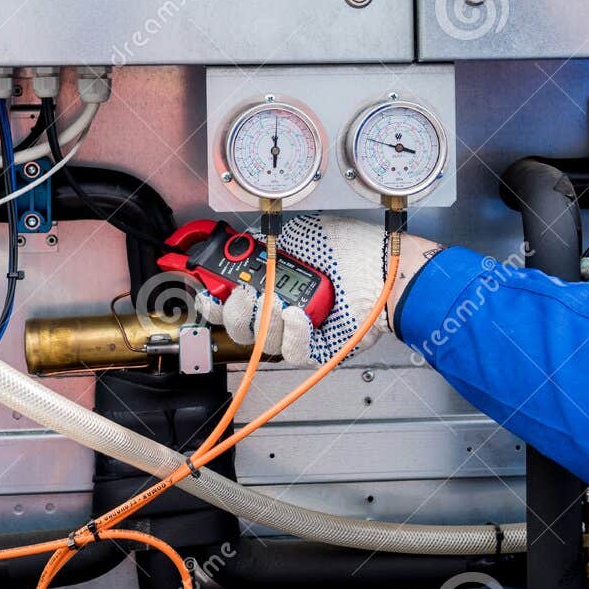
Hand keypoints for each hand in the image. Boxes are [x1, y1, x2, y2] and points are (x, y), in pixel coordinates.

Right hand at [196, 214, 395, 365]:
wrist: (380, 267)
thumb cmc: (347, 248)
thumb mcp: (296, 236)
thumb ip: (264, 245)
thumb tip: (239, 247)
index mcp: (273, 282)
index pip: (232, 301)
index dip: (215, 300)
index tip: (209, 292)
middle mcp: (282, 309)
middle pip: (239, 328)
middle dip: (234, 312)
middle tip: (244, 294)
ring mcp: (299, 331)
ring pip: (261, 341)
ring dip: (265, 319)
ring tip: (280, 300)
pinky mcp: (318, 347)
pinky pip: (291, 352)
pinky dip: (291, 332)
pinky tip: (298, 314)